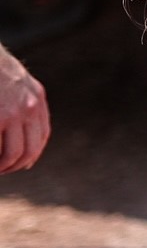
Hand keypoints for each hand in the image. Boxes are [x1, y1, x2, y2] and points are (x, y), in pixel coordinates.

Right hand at [0, 43, 49, 173]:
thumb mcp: (14, 77)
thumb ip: (21, 95)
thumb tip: (16, 122)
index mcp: (36, 95)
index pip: (42, 134)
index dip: (32, 153)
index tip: (23, 163)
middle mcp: (29, 106)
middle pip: (31, 149)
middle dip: (17, 165)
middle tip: (3, 170)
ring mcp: (12, 113)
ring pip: (13, 154)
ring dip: (3, 166)